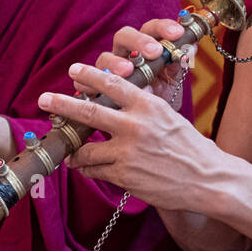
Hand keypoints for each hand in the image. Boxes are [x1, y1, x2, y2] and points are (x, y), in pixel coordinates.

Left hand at [39, 63, 221, 210]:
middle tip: (43, 99)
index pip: (112, 84)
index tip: (74, 70)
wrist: (208, 180)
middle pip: (88, 112)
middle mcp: (135, 126)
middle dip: (62, 104)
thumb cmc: (189, 147)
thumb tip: (114, 99)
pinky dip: (87, 169)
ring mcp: (127, 152)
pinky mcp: (124, 175)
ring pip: (85, 149)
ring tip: (68, 151)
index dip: (90, 75)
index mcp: (148, 106)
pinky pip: (94, 170)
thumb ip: (141, 109)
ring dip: (73, 150)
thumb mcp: (168, 117)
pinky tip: (85, 168)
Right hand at [89, 19, 195, 113]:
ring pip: (104, 58)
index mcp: (145, 47)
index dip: (163, 28)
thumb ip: (177, 65)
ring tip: (127, 71)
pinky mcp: (92, 86)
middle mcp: (124, 53)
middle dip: (139, 42)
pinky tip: (93, 89)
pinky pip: (84, 81)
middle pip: (124, 36)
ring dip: (115, 63)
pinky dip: (86, 82)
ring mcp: (106, 69)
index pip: (151, 29)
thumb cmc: (158, 96)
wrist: (147, 126)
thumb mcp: (172, 82)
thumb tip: (190, 47)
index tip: (176, 34)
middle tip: (153, 52)